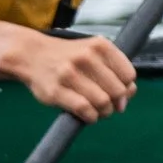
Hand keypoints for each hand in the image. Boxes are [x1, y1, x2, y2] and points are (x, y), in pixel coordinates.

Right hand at [0, 28, 135, 122]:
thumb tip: (130, 93)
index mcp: (100, 45)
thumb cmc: (67, 57)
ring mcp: (69, 73)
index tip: (118, 92)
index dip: (127, 88)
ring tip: (98, 111)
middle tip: (109, 106)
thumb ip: (114, 69)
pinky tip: (88, 115)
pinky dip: (91, 117)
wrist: (31, 55)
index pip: (128, 75)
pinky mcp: (56, 90)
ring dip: (104, 112)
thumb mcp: (93, 53)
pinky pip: (84, 110)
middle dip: (116, 103)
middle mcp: (86, 57)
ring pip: (102, 102)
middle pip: (118, 91)